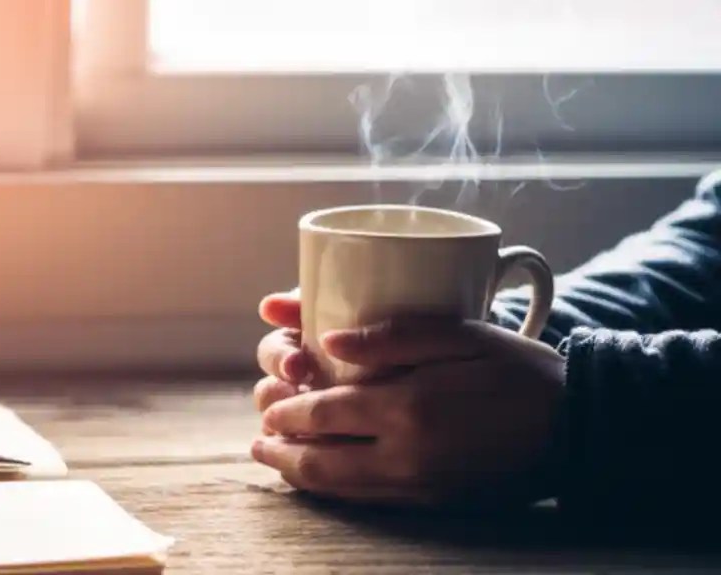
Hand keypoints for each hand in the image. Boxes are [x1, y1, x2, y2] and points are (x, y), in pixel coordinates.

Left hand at [251, 316, 565, 506]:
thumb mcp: (460, 334)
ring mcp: (419, 486)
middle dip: (280, 449)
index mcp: (407, 407)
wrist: (579, 427)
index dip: (287, 409)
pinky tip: (321, 478)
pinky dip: (333, 490)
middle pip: (320, 461)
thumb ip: (391, 336)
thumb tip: (326, 340)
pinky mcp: (433, 503)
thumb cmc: (519, 370)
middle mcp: (406, 455)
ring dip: (298, 475)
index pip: (323, 412)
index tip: (268, 402)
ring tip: (273, 460)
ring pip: (338, 488)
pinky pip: (367, 501)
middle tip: (258, 438)